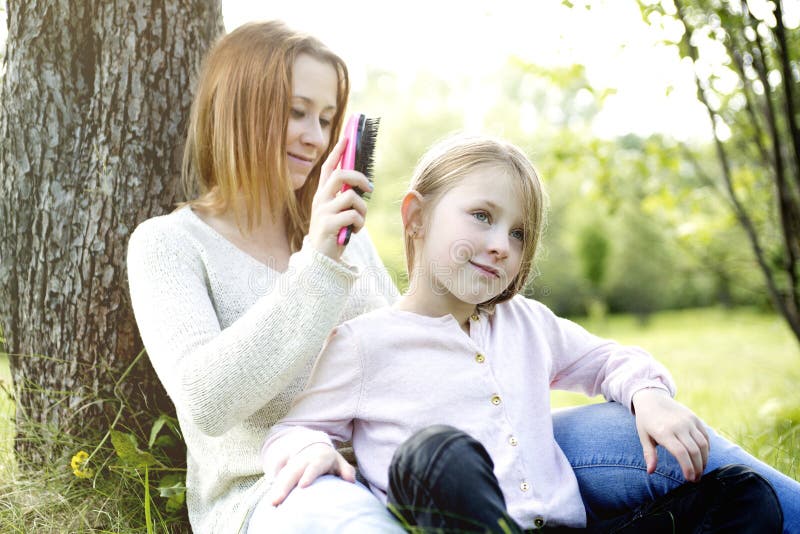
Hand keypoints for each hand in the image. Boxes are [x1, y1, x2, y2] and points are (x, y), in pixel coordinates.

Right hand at [265, 442, 355, 505]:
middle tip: (277, 501)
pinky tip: (270, 496)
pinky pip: (277, 474)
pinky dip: (273, 484)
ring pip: (283, 475)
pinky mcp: (284, 466)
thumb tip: (351, 480)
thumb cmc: (328, 459)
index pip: (314, 467)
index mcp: (319, 458)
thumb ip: (346, 470)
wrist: (313, 445)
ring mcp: (292, 462)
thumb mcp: (339, 462)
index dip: (308, 475)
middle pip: (293, 473)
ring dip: (276, 489)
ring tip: (272, 503)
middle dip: (284, 487)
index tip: (302, 486)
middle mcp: (303, 460)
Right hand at [308, 136, 373, 260]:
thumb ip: (344, 199)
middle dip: (359, 178)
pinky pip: (353, 215)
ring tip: (360, 221)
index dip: (337, 152)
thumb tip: (363, 186)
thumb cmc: (333, 234)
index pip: (328, 168)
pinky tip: (355, 231)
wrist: (321, 259)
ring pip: (351, 196)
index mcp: (322, 195)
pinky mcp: (328, 224)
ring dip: (362, 209)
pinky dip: (360, 223)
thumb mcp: (338, 213)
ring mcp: (323, 211)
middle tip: (369, 188)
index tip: (347, 138)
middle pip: (341, 175)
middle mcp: (320, 200)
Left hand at [632, 388, 709, 481]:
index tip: (689, 479)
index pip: (680, 453)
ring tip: (700, 470)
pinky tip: (703, 457)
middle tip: (695, 479)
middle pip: (694, 451)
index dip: (687, 467)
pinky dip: (707, 448)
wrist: (652, 398)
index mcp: (664, 432)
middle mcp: (678, 426)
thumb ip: (649, 454)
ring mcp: (688, 421)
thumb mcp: (644, 436)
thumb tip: (650, 472)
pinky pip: (705, 436)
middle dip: (697, 468)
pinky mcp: (695, 418)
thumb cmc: (646, 420)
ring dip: (704, 460)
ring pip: (703, 444)